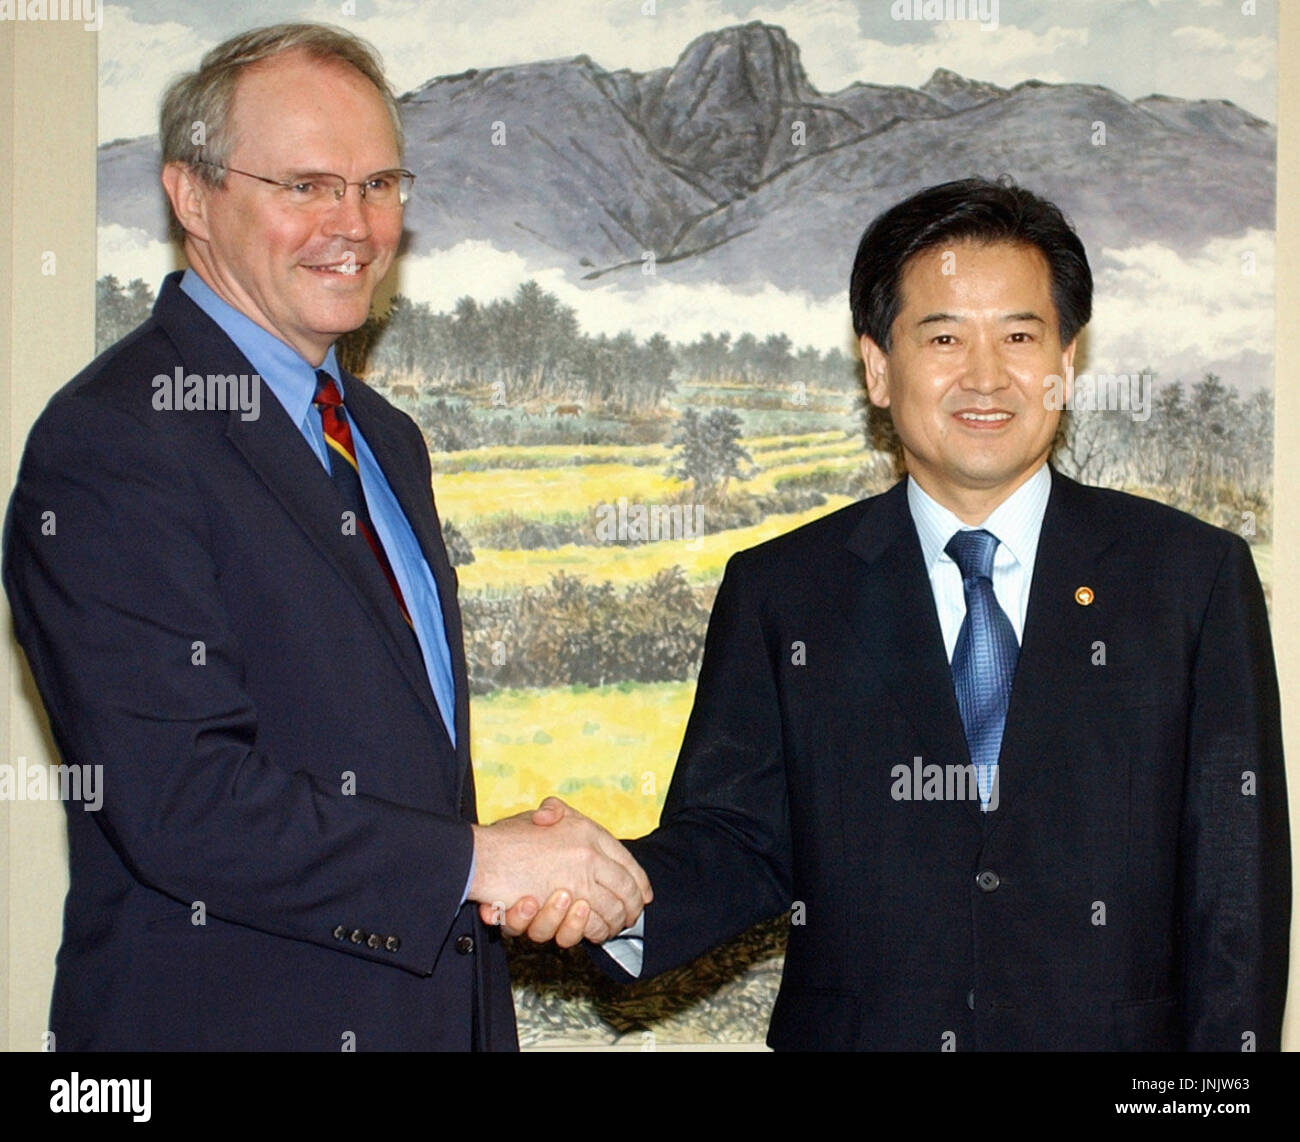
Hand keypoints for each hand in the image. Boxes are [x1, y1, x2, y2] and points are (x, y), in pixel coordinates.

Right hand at [470, 797, 650, 944]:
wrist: (480, 858)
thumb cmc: (505, 839)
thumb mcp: (535, 816)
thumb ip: (553, 813)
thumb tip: (553, 812)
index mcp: (586, 832)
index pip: (625, 859)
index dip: (639, 880)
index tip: (644, 895)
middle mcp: (587, 855)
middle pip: (625, 888)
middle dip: (631, 908)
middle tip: (630, 918)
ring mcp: (578, 880)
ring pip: (609, 911)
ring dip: (612, 923)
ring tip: (612, 926)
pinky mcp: (564, 906)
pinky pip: (588, 926)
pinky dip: (592, 932)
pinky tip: (594, 931)